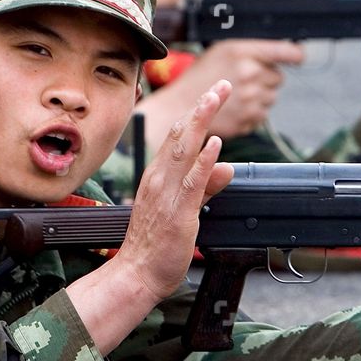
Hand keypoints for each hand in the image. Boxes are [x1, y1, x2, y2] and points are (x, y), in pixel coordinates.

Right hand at [70, 81, 235, 353]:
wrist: (135, 275)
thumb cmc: (155, 246)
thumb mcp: (185, 210)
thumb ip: (205, 186)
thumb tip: (224, 165)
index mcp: (159, 177)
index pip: (178, 137)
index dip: (197, 113)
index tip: (214, 94)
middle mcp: (160, 179)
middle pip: (182, 134)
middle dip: (203, 107)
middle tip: (222, 84)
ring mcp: (167, 194)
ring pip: (185, 150)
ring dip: (202, 121)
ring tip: (217, 98)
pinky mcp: (178, 212)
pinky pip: (191, 182)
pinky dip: (203, 161)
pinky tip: (215, 144)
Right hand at [139, 39, 303, 142]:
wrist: (181, 107)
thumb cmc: (200, 77)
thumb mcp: (223, 51)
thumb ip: (252, 50)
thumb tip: (287, 51)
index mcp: (243, 52)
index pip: (285, 51)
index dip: (294, 55)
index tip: (297, 57)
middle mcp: (250, 73)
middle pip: (278, 77)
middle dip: (266, 78)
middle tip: (245, 80)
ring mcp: (251, 97)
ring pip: (271, 97)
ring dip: (260, 96)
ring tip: (237, 95)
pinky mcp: (249, 118)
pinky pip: (263, 115)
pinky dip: (253, 113)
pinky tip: (235, 108)